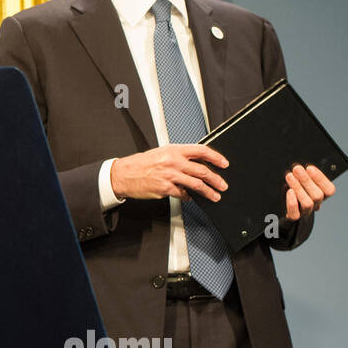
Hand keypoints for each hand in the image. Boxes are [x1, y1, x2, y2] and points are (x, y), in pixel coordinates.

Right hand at [110, 144, 228, 201]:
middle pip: (202, 170)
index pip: (201, 150)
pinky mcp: (165, 188)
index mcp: (173, 150)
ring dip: (208, 191)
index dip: (216, 157)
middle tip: (222, 185)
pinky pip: (182, 193)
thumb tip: (195, 163)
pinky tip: (189, 197)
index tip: (224, 163)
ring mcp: (170, 175)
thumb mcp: (160, 153)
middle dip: (216, 179)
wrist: (123, 174)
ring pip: (196, 184)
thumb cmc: (140, 164)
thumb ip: (178, 156)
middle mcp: (173, 161)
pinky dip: (188, 196)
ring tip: (214, 195)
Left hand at [284, 163, 334, 219]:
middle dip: (306, 180)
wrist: (282, 208)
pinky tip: (289, 192)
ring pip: (307, 204)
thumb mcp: (302, 180)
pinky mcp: (293, 217)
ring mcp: (304, 212)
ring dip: (298, 188)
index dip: (321, 179)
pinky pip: (295, 214)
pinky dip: (292, 203)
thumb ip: (305, 174)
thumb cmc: (294, 188)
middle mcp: (315, 205)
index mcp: (321, 194)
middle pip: (317, 196)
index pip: (329, 190)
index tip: (309, 168)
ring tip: (289, 176)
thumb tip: (302, 166)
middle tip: (296, 169)